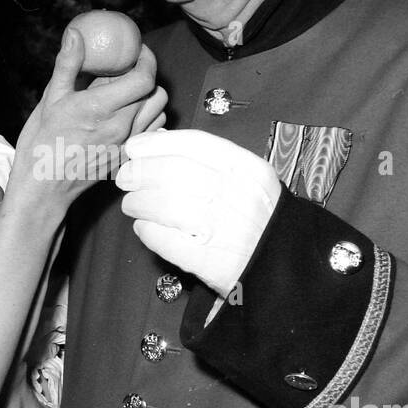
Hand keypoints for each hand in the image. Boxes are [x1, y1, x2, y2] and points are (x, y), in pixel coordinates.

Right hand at [9, 27, 166, 213]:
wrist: (43, 186)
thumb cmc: (42, 142)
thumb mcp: (51, 98)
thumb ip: (68, 63)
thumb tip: (75, 34)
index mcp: (101, 108)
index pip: (144, 78)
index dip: (147, 59)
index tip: (138, 50)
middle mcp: (120, 127)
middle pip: (155, 92)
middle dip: (145, 75)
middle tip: (128, 70)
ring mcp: (127, 145)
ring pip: (158, 112)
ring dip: (148, 97)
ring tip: (126, 93)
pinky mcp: (127, 157)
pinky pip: (151, 131)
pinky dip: (146, 118)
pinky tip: (125, 115)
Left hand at [116, 129, 281, 298]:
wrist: (281, 267)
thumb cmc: (257, 218)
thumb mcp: (246, 180)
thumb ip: (207, 159)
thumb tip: (157, 141)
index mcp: (248, 170)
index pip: (195, 144)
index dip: (157, 144)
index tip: (135, 148)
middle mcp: (237, 196)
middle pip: (174, 172)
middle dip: (140, 172)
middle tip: (126, 178)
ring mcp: (223, 229)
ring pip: (165, 205)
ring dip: (139, 202)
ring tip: (132, 204)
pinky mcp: (208, 261)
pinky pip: (165, 240)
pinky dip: (147, 230)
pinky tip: (144, 227)